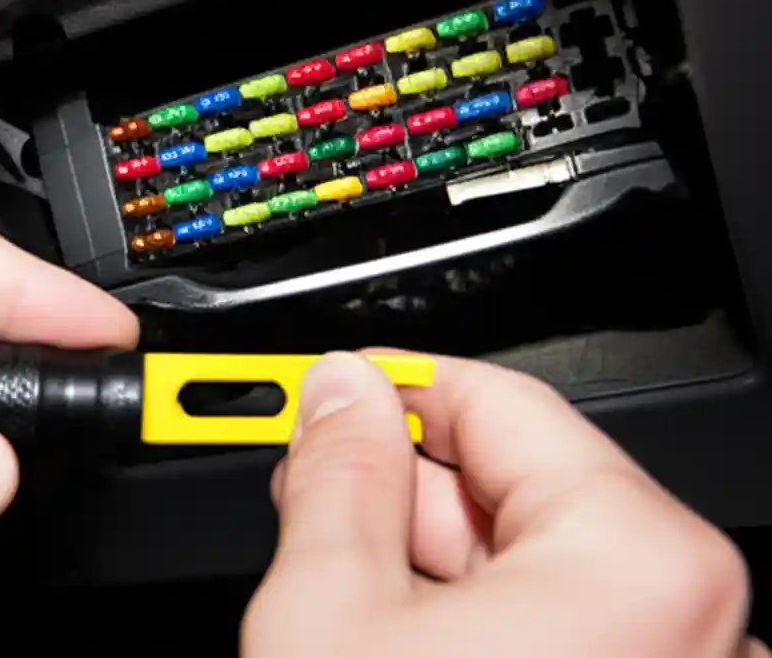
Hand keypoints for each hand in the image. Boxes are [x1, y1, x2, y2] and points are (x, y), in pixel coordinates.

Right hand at [243, 351, 763, 656]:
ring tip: (342, 570)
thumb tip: (338, 398)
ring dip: (434, 559)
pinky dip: (483, 620)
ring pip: (544, 570)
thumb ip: (336, 478)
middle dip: (408, 481)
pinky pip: (570, 631)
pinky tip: (401, 630)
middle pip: (527, 489)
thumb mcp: (327, 611)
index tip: (333, 386)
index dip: (393, 383)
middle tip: (318, 478)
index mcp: (638, 567)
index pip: (501, 402)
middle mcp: (695, 623)